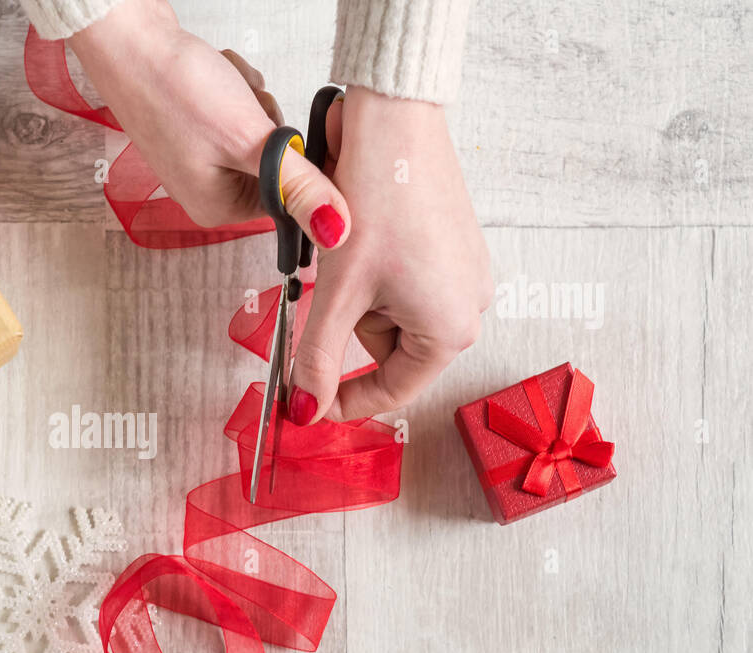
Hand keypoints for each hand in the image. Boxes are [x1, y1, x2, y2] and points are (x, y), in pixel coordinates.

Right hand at [68, 0, 349, 238]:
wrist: (128, 41)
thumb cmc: (174, 90)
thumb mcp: (248, 140)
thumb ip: (298, 186)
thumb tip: (336, 231)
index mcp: (218, 208)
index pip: (287, 195)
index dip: (293, 156)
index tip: (276, 129)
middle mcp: (208, 190)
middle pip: (276, 160)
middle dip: (267, 123)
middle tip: (242, 106)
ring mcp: (200, 158)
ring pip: (260, 130)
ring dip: (253, 101)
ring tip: (224, 89)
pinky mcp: (196, 128)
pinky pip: (239, 112)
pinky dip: (236, 89)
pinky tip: (215, 80)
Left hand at [286, 86, 492, 423]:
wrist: (396, 120)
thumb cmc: (377, 198)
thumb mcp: (337, 292)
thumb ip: (318, 359)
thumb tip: (304, 409)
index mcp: (451, 330)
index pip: (391, 391)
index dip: (342, 401)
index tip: (305, 400)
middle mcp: (470, 307)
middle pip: (390, 352)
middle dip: (351, 325)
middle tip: (331, 281)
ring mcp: (466, 276)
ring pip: (392, 316)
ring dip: (360, 296)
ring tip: (350, 249)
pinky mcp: (456, 249)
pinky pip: (406, 284)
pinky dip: (374, 273)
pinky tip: (365, 237)